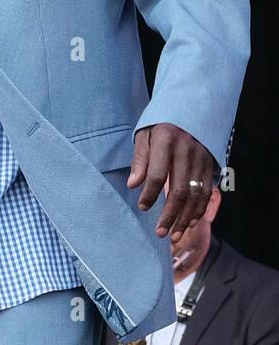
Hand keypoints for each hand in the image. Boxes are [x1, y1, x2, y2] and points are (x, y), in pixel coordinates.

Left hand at [128, 122, 216, 242]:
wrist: (191, 110)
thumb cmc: (161, 125)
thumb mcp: (145, 134)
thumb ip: (140, 159)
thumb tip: (133, 184)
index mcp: (166, 141)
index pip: (158, 174)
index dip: (150, 193)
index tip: (142, 207)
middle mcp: (187, 152)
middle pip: (180, 189)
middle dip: (170, 214)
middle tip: (160, 232)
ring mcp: (202, 159)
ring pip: (196, 195)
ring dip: (185, 217)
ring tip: (174, 234)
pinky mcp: (211, 165)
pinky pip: (207, 192)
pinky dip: (199, 210)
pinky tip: (189, 222)